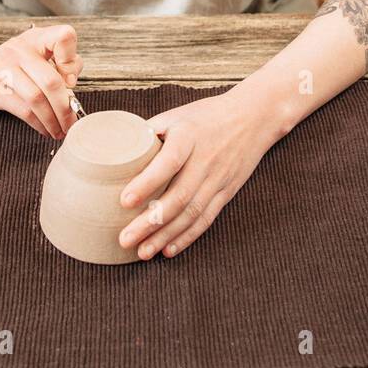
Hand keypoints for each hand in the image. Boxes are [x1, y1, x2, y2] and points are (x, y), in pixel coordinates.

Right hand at [0, 24, 82, 138]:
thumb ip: (55, 67)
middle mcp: (21, 49)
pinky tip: (44, 130)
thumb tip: (73, 89)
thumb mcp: (30, 59)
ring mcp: (6, 68)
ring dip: (54, 120)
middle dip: (66, 107)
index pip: (64, 36)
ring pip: (39, 97)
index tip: (70, 81)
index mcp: (35, 38)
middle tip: (71, 122)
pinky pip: (24, 110)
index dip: (72, 60)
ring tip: (60, 130)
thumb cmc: (5, 69)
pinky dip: (39, 124)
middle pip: (52, 80)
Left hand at [117, 88, 281, 259]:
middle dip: (150, 222)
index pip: (168, 162)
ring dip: (165, 236)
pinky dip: (187, 237)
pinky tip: (168, 250)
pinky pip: (206, 218)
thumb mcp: (177, 115)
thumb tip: (114, 152)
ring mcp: (218, 179)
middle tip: (125, 239)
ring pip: (191, 213)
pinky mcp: (227, 192)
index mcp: (189, 137)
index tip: (124, 201)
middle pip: (178, 196)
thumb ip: (149, 133)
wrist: (253, 118)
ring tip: (142, 252)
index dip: (147, 183)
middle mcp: (205, 160)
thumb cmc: (207, 115)